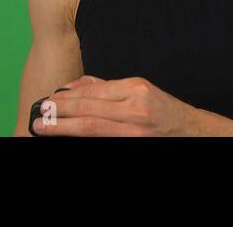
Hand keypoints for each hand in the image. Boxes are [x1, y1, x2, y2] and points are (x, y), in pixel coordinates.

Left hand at [31, 75, 197, 136]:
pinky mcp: (135, 145)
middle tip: (38, 116)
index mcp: (135, 89)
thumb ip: (107, 88)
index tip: (47, 100)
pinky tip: (69, 137)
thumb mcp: (139, 90)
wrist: (193, 132)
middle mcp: (136, 109)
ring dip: (65, 128)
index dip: (66, 97)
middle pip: (89, 110)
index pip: (92, 92)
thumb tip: (72, 86)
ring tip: (44, 128)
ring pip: (93, 128)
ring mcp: (136, 131)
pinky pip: (104, 141)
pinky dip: (85, 139)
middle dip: (59, 113)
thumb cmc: (164, 110)